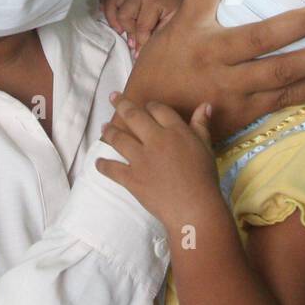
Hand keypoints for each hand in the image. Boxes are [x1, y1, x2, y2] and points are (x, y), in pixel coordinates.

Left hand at [96, 96, 218, 226]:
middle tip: (113, 97)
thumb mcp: (207, 148)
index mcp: (175, 131)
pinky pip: (112, 169)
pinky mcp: (131, 178)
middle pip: (134, 116)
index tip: (146, 105)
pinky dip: (103, 165)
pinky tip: (98, 162)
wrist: (194, 208)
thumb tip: (205, 105)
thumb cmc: (205, 178)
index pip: (159, 110)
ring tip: (103, 127)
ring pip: (119, 138)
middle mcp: (155, 140)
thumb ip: (202, 125)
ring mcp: (140, 159)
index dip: (151, 105)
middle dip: (121, 104)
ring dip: (109, 131)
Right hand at [99, 0, 183, 52]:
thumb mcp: (172, 24)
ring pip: (111, 1)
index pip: (140, 28)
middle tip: (133, 37)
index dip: (140, 42)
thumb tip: (136, 53)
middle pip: (123, 15)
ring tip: (120, 27)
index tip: (140, 48)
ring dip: (113, 17)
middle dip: (128, 30)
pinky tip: (109, 11)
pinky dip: (105, 0)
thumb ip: (155, 38)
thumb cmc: (176, 9)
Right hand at [123, 0, 304, 140]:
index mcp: (192, 28)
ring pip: (281, 70)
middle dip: (304, 21)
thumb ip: (200, 8)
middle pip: (263, 36)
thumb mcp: (170, 32)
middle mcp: (212, 54)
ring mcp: (228, 85)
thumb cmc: (161, 69)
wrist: (149, 119)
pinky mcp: (240, 110)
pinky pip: (281, 98)